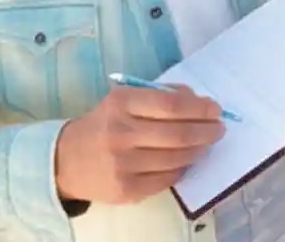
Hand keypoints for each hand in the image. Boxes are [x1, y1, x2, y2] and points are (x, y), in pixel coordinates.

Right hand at [53, 84, 225, 204]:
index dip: (199, 107)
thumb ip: (160, 95)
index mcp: (121, 103)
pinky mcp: (126, 189)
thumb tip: (198, 100)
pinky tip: (185, 161)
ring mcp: (123, 164)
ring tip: (205, 144)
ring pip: (176, 158)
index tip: (215, 109)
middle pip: (178, 133)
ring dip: (198, 150)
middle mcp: (121, 133)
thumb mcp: (124, 100)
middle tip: (219, 129)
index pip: (171, 105)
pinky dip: (182, 168)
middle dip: (207, 131)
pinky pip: (167, 178)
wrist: (66, 160)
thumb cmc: (104, 124)